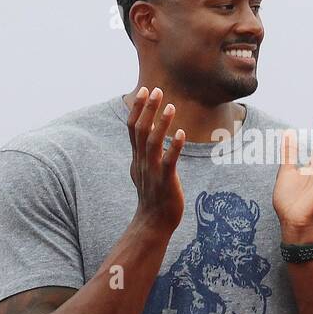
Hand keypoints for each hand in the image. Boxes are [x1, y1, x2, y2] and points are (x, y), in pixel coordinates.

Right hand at [127, 86, 185, 231]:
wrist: (153, 223)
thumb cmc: (153, 196)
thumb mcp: (145, 170)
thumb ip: (144, 153)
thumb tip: (145, 135)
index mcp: (137, 158)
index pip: (132, 129)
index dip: (138, 109)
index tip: (144, 91)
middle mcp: (142, 162)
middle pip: (140, 131)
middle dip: (147, 110)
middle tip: (156, 90)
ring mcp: (152, 172)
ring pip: (152, 143)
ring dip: (160, 124)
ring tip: (170, 107)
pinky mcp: (165, 182)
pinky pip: (169, 162)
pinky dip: (173, 147)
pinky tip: (180, 134)